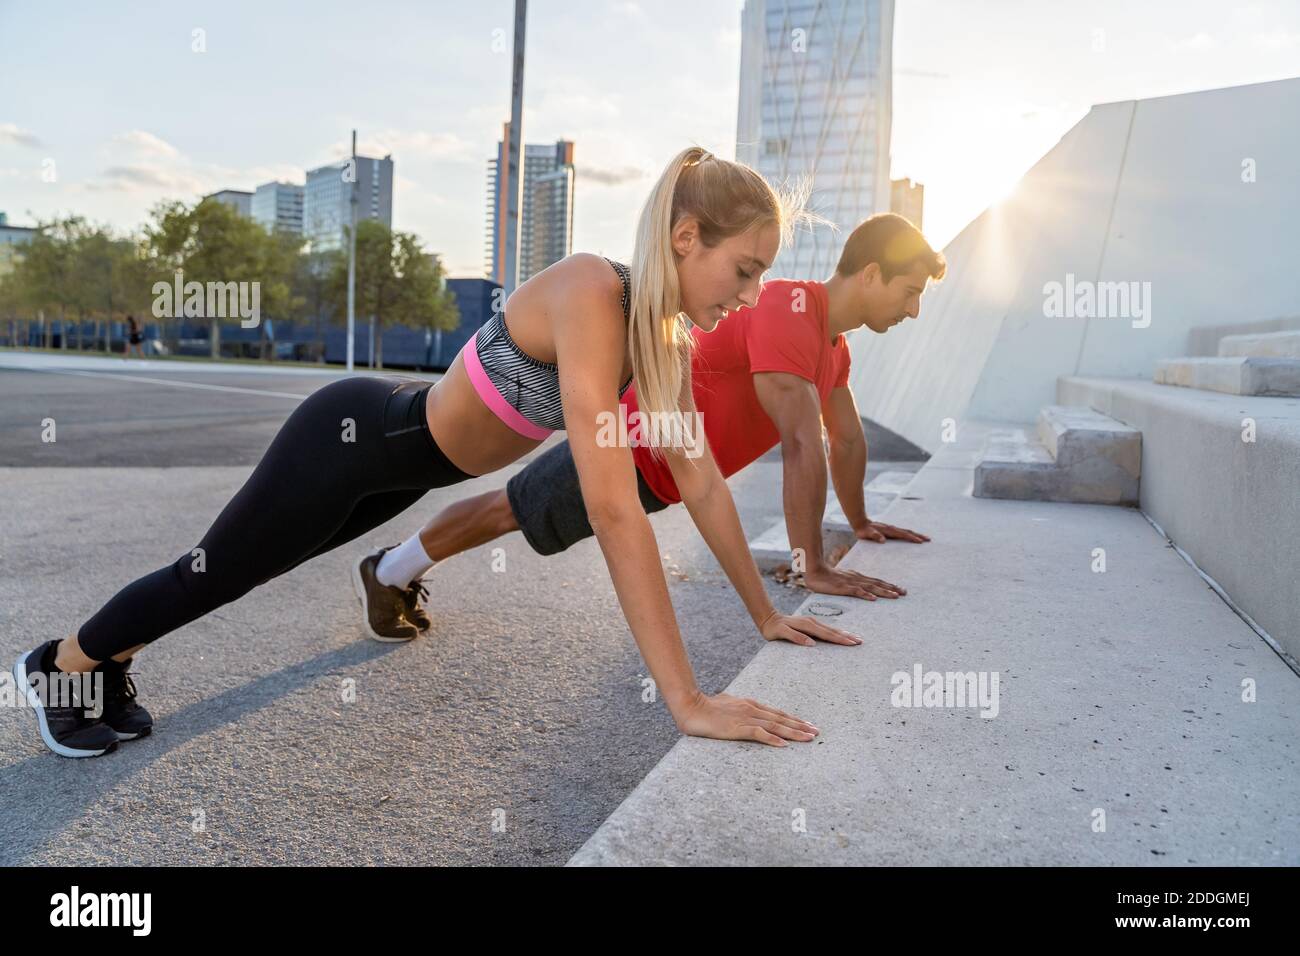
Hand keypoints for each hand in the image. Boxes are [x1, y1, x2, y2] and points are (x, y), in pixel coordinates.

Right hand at [672, 690, 819, 746]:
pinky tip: (784, 745)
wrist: (691, 706)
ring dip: (793, 732)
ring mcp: (745, 718)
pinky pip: (759, 734)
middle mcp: (751, 709)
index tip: (807, 724)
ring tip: (809, 738)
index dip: (793, 719)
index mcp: (750, 704)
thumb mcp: (727, 703)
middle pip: (781, 719)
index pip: (777, 713)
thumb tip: (741, 708)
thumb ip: (738, 707)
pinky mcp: (737, 728)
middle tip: (816, 731)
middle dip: (800, 726)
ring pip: (775, 726)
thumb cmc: (706, 706)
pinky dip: (773, 739)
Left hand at [759, 610, 861, 645]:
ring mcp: (812, 622)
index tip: (852, 643)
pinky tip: (841, 634)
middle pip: (833, 631)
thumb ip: (796, 637)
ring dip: (844, 633)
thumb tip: (812, 644)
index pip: (827, 634)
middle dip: (847, 636)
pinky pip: (827, 629)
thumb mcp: (781, 633)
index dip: (840, 639)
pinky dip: (836, 632)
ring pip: (831, 629)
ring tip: (855, 638)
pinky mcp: (811, 624)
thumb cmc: (773, 629)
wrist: (768, 618)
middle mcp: (812, 622)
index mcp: (808, 625)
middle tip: (860, 641)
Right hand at [803, 565, 905, 600]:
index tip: (901, 590)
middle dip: (892, 588)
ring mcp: (850, 582)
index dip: (889, 585)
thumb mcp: (843, 580)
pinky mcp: (842, 587)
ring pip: (870, 587)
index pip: (876, 581)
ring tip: (895, 596)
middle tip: (905, 593)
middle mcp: (857, 579)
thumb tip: (862, 591)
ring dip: (884, 591)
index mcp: (857, 577)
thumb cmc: (826, 578)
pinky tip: (873, 598)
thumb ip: (852, 585)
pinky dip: (865, 594)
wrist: (813, 571)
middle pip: (877, 584)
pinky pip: (856, 591)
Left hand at [854, 519, 929, 542]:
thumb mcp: (867, 534)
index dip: (912, 538)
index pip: (903, 534)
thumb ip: (875, 536)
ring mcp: (892, 529)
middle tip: (929, 540)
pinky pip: (903, 533)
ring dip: (916, 535)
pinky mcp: (890, 530)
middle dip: (918, 536)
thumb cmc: (863, 530)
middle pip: (908, 532)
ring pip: (907, 531)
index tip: (920, 541)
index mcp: (889, 530)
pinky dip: (909, 535)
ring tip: (924, 539)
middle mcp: (893, 528)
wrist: (860, 522)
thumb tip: (883, 540)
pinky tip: (912, 538)